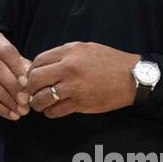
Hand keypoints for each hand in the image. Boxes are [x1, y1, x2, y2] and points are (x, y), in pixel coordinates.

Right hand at [0, 30, 30, 120]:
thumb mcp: (17, 61)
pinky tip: (11, 115)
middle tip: (25, 101)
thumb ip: (24, 69)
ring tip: (22, 111)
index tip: (27, 84)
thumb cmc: (7, 64)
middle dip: (13, 87)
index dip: (17, 68)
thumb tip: (28, 85)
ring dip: (7, 101)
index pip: (6, 52)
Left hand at [25, 42, 140, 117]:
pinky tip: (53, 110)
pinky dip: (50, 112)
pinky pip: (55, 110)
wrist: (132, 77)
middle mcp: (68, 68)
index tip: (33, 78)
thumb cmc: (110, 62)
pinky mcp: (80, 103)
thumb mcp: (85, 49)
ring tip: (40, 104)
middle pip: (35, 79)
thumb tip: (44, 64)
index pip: (38, 61)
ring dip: (37, 103)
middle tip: (33, 92)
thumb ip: (64, 55)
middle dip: (30, 87)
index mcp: (69, 52)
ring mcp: (74, 86)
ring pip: (42, 97)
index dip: (31, 71)